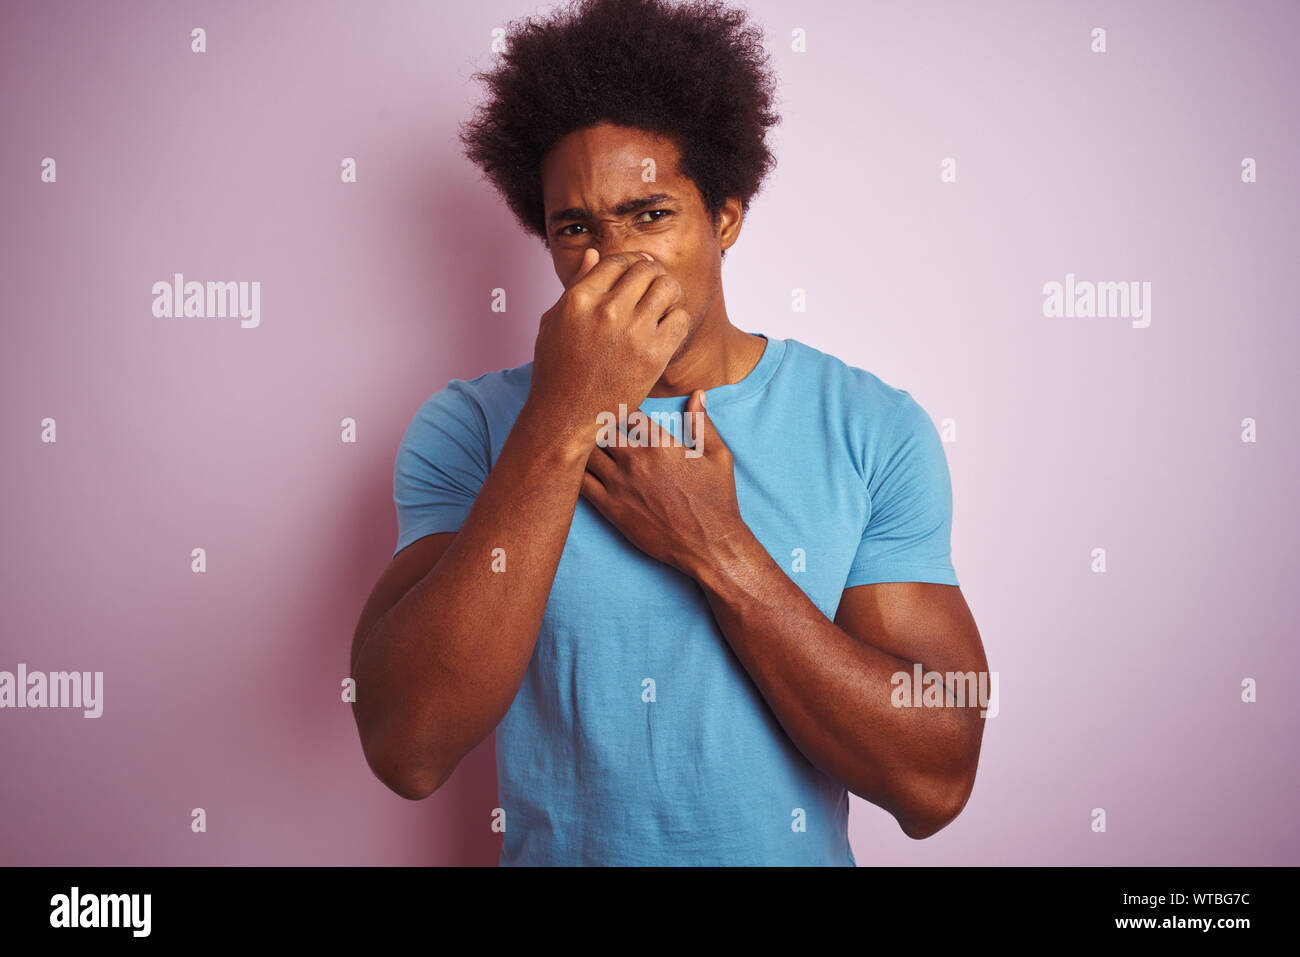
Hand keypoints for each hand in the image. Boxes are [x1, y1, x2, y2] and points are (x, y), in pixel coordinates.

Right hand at [527, 249, 689, 449]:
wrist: (565, 417)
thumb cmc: (556, 371)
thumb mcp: (555, 322)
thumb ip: (576, 285)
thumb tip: (595, 255)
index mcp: (579, 299)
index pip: (617, 260)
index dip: (631, 262)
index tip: (637, 272)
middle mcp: (606, 311)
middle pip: (646, 268)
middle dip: (652, 274)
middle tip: (654, 288)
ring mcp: (631, 333)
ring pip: (668, 287)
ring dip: (669, 293)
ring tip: (663, 306)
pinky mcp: (653, 356)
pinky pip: (680, 318)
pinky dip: (677, 319)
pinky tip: (666, 329)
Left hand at [580, 389, 747, 577]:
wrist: (708, 543)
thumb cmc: (716, 499)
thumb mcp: (718, 455)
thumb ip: (701, 422)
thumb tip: (698, 393)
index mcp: (659, 443)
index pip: (624, 409)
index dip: (617, 405)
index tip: (614, 407)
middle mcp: (635, 459)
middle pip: (599, 427)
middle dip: (595, 422)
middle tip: (591, 423)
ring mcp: (620, 484)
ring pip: (585, 452)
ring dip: (582, 445)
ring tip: (580, 442)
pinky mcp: (610, 508)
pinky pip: (580, 483)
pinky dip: (573, 472)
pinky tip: (574, 469)